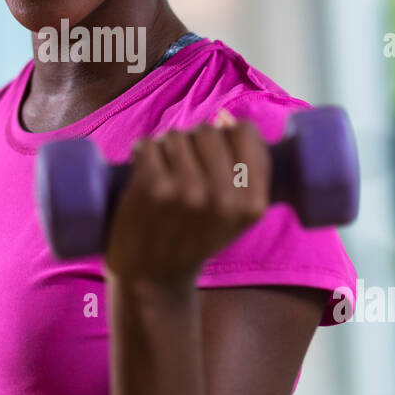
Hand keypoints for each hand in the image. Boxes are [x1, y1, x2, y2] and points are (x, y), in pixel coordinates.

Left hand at [103, 108, 271, 287]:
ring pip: (176, 136)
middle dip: (193, 142)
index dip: (227, 135)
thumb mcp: (238, 214)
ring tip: (164, 175)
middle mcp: (223, 198)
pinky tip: (143, 172)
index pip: (245, 133)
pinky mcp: (152, 188)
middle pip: (208, 131)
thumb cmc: (196, 236)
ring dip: (166, 148)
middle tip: (183, 169)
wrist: (154, 277)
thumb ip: (246, 171)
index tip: (213, 155)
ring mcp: (187, 192)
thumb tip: (228, 118)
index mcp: (253, 203)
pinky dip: (142, 153)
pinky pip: (148, 144)